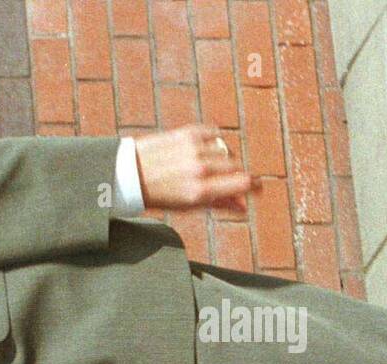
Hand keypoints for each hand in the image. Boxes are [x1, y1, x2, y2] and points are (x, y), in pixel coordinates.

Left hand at [134, 123, 259, 213]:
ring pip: (227, 150)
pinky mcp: (188, 132)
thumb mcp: (187, 206)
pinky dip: (214, 141)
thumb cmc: (159, 194)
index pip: (244, 183)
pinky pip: (215, 133)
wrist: (129, 174)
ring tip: (207, 166)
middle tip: (226, 180)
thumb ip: (218, 205)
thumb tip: (243, 207)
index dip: (255, 185)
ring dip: (223, 158)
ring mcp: (194, 149)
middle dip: (236, 174)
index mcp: (200, 191)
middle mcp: (200, 169)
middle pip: (237, 166)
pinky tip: (203, 150)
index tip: (257, 187)